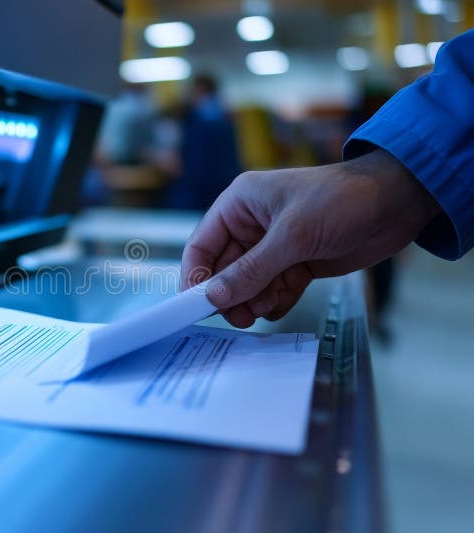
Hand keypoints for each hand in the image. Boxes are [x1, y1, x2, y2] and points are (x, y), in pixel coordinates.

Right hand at [181, 149, 440, 327]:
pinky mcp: (294, 264)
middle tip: (240, 316)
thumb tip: (214, 298)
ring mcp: (273, 247)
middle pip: (222, 271)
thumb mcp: (292, 236)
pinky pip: (271, 291)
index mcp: (239, 205)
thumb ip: (251, 270)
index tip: (195, 306)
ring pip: (246, 285)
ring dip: (254, 299)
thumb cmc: (342, 200)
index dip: (196, 277)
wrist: (398, 204)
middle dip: (230, 294)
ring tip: (270, 302)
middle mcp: (250, 226)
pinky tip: (287, 298)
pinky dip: (275, 300)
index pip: (202, 245)